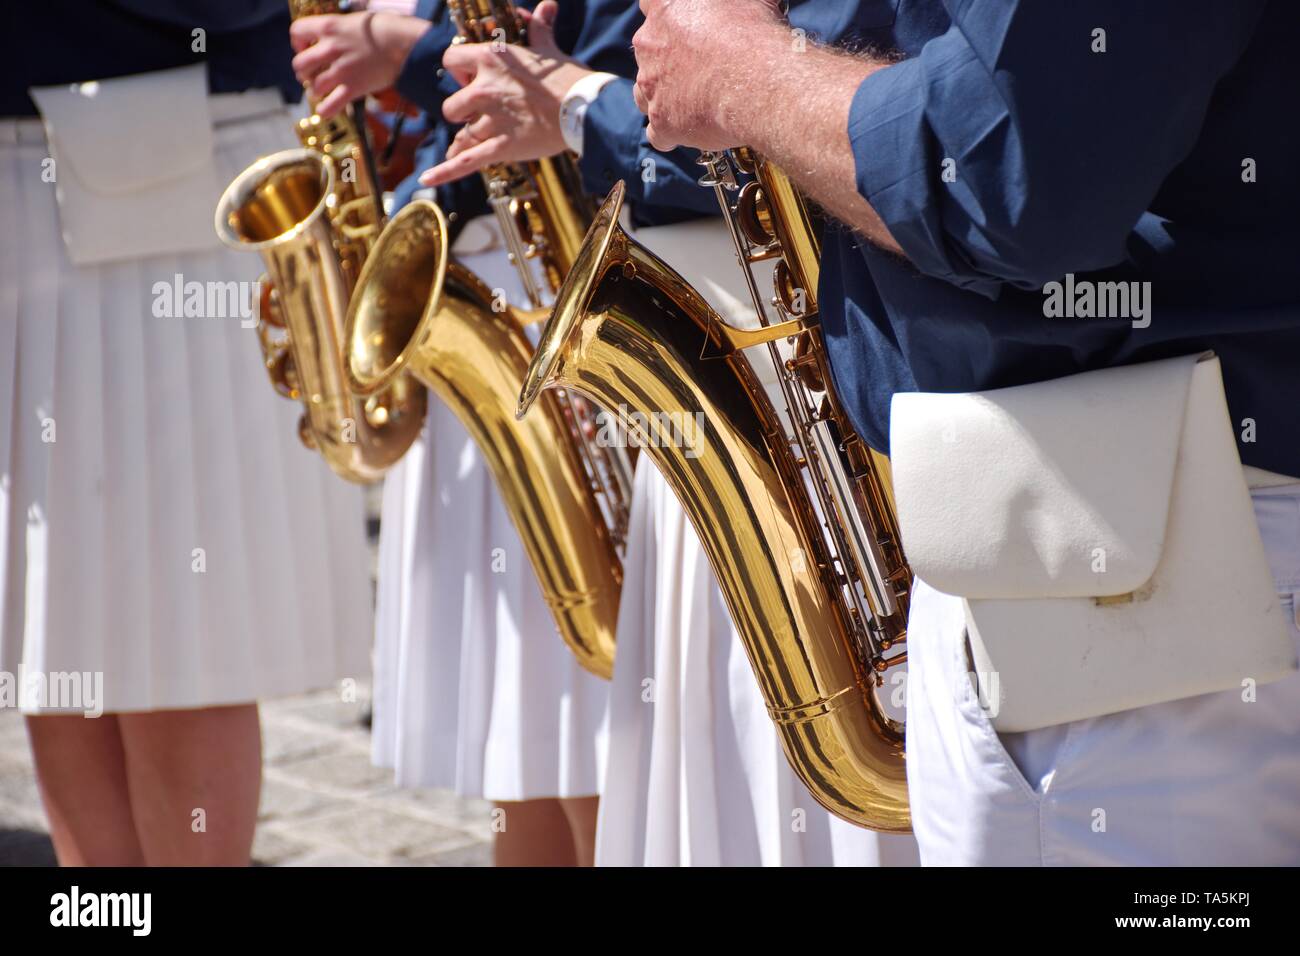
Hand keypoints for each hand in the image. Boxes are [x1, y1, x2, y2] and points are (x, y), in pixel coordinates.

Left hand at [290, 12, 429, 118]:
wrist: (404, 43)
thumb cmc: (385, 28)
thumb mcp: (355, 19)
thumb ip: (339, 28)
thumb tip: (335, 34)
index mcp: (329, 27)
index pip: (296, 32)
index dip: (298, 41)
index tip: (305, 47)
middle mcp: (330, 48)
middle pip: (299, 64)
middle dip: (303, 70)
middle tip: (311, 73)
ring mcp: (341, 70)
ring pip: (313, 86)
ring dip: (314, 90)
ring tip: (321, 90)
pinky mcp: (353, 88)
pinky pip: (330, 107)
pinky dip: (325, 110)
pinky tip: (327, 108)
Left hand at [418, 1, 590, 187]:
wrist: (587, 110)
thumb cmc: (570, 79)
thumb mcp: (549, 50)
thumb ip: (539, 28)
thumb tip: (546, 6)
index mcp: (491, 59)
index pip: (450, 60)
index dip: (458, 72)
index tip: (471, 79)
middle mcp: (484, 88)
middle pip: (451, 105)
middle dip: (462, 112)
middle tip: (479, 115)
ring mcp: (491, 119)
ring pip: (462, 135)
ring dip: (468, 139)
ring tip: (473, 143)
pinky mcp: (501, 147)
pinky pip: (465, 161)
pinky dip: (444, 171)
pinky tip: (427, 178)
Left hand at [633, 0, 783, 150]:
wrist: (758, 82)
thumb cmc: (755, 35)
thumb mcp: (747, 0)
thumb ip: (728, 4)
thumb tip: (737, 6)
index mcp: (666, 6)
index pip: (650, 3)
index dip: (667, 17)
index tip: (683, 27)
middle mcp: (649, 43)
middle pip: (648, 51)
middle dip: (669, 60)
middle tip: (701, 68)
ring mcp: (651, 85)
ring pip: (644, 92)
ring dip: (662, 96)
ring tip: (692, 101)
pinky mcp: (661, 122)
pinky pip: (657, 133)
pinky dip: (672, 134)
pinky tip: (693, 130)